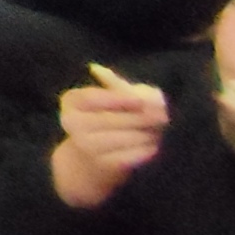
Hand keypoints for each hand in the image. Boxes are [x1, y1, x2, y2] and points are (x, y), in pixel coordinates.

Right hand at [52, 77, 172, 210]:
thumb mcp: (101, 101)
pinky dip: (147, 149)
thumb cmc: (99, 123)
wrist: (86, 163)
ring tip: (159, 130)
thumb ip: (112, 86)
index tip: (141, 99)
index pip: (93, 98)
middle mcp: (73, 124)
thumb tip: (101, 68)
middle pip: (112, 118)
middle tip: (163, 115)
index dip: (118, 98)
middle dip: (141, 117)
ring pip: (125, 137)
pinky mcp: (104, 165)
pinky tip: (154, 144)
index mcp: (71, 102)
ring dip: (148, 133)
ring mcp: (87, 146)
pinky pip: (132, 155)